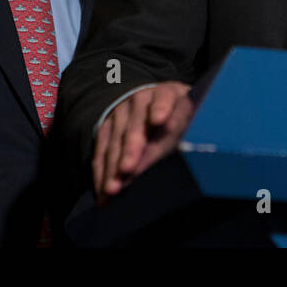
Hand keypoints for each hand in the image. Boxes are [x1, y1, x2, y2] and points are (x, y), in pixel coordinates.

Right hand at [93, 81, 193, 203]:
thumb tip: (173, 151)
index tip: (159, 119)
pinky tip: (102, 193)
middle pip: (136, 127)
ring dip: (112, 167)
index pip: (164, 99)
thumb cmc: (178, 117)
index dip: (161, 108)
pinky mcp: (106, 126)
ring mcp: (120, 112)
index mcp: (167, 93)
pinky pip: (101, 151)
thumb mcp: (186, 119)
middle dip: (131, 149)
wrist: (157, 106)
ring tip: (112, 190)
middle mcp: (140, 99)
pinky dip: (101, 173)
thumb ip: (178, 132)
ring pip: (115, 142)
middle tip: (127, 169)